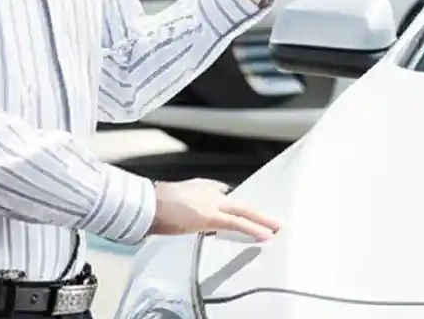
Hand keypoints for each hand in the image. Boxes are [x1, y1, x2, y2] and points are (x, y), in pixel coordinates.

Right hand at [148, 178, 280, 240]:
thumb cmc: (150, 206)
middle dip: (256, 211)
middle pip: (239, 202)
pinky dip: (254, 229)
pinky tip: (266, 235)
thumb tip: (171, 220)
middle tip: (272, 219)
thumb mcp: (166, 205)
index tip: (242, 210)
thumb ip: (176, 211)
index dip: (233, 204)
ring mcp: (212, 203)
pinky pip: (239, 223)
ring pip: (244, 211)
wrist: (146, 203)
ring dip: (262, 220)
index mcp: (197, 187)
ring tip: (277, 228)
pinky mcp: (213, 216)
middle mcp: (208, 191)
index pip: (222, 194)